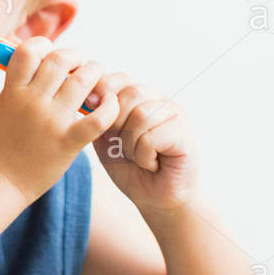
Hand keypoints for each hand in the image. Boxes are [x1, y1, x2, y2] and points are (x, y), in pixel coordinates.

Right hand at [0, 36, 120, 201]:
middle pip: (61, 60)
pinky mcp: (67, 142)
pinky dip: (109, 106)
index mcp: (11, 91)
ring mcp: (51, 121)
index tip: (49, 54)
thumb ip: (15, 87)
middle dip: (75, 57)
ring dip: (95, 74)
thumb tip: (31, 63)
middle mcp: (31, 101)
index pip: (29, 51)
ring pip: (84, 80)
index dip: (43, 45)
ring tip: (96, 82)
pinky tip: (108, 103)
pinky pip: (99, 117)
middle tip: (79, 67)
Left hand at [89, 73, 197, 212]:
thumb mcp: (103, 137)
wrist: (153, 196)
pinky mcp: (184, 133)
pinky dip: (144, 156)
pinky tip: (152, 163)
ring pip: (141, 117)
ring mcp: (174, 114)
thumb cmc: (128, 166)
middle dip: (116, 126)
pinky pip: (152, 138)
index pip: (118, 78)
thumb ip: (96, 115)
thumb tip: (89, 95)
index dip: (104, 96)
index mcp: (138, 97)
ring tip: (139, 156)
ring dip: (131, 145)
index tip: (99, 120)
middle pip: (129, 95)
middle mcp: (158, 100)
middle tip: (124, 147)